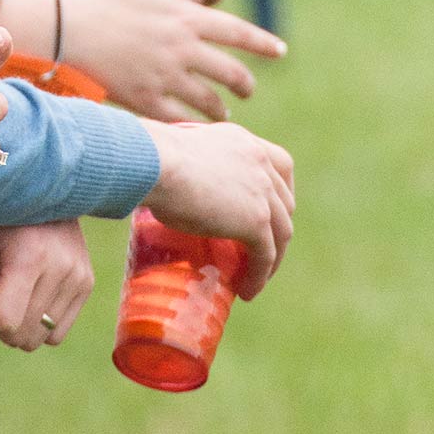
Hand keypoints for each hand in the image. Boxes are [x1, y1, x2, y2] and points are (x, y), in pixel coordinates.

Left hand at [0, 218, 93, 348]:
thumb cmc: (0, 209)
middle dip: (2, 318)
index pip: (6, 321)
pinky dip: (40, 320)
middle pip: (23, 336)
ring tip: (14, 286)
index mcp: (32, 256)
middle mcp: (62, 269)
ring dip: (21, 320)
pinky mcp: (86, 283)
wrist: (44, 185)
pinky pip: (58, 331)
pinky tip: (30, 291)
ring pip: (42, 337)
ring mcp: (79, 278)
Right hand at [60, 0, 284, 120]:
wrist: (62, 28)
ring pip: (208, 100)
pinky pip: (179, 119)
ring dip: (220, 109)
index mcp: (186, 17)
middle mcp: (182, 48)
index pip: (239, 33)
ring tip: (223, 114)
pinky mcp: (144, 99)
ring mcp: (165, 76)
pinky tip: (195, 129)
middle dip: (244, 84)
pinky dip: (191, 126)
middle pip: (230, 72)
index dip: (263, 44)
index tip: (280, 51)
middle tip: (247, 90)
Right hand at [142, 117, 294, 299]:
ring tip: (255, 279)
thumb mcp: (180, 155)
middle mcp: (259, 162)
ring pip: (281, 232)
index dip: (280, 191)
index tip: (270, 211)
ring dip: (273, 259)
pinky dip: (259, 276)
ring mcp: (262, 191)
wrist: (153, 162)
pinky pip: (266, 255)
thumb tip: (165, 185)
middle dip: (277, 228)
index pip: (279, 165)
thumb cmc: (148, 157)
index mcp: (243, 141)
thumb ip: (187, 167)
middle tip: (260, 250)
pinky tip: (246, 291)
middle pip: (284, 201)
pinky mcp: (256, 220)